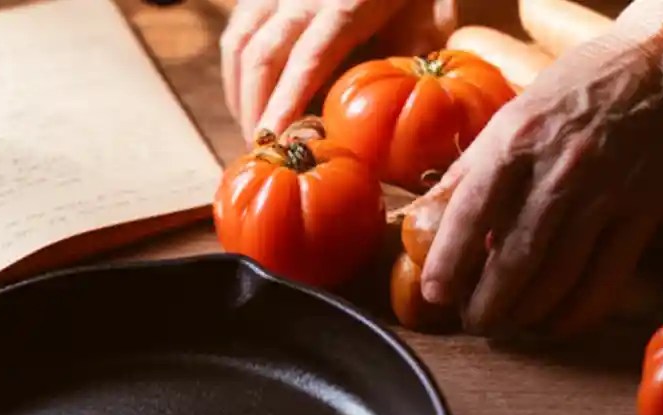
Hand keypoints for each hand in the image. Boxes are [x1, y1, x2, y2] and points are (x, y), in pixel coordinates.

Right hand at [220, 0, 453, 142]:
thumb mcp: (427, 12)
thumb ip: (412, 55)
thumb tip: (396, 107)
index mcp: (347, 4)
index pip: (306, 62)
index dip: (285, 105)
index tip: (275, 141)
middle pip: (261, 57)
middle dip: (254, 109)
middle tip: (263, 150)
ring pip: (238, 43)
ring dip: (238, 93)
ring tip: (251, 130)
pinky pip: (236, 29)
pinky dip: (235, 69)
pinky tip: (245, 95)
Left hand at [419, 33, 662, 337]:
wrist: (662, 65)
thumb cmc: (576, 88)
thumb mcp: (511, 113)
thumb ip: (469, 170)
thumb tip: (423, 218)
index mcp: (517, 138)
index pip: (472, 209)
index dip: (450, 258)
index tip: (434, 295)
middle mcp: (560, 169)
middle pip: (516, 255)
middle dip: (488, 302)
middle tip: (473, 324)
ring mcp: (605, 194)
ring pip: (558, 275)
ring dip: (527, 313)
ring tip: (506, 327)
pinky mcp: (642, 213)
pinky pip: (605, 278)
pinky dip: (577, 312)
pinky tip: (556, 326)